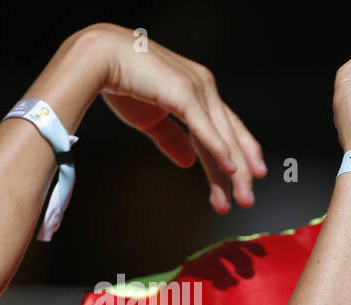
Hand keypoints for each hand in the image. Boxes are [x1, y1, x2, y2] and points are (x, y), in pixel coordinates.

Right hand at [76, 23, 266, 212]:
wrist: (96, 55)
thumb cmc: (120, 81)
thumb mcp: (150, 118)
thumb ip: (172, 139)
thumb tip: (189, 163)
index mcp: (199, 91)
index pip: (228, 127)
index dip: (243, 153)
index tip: (254, 177)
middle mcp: (204, 87)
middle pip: (230, 137)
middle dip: (242, 173)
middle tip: (247, 201)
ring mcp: (196, 87)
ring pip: (222, 137)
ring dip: (234, 172)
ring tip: (241, 199)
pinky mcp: (183, 91)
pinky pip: (205, 127)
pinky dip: (219, 149)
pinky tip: (231, 170)